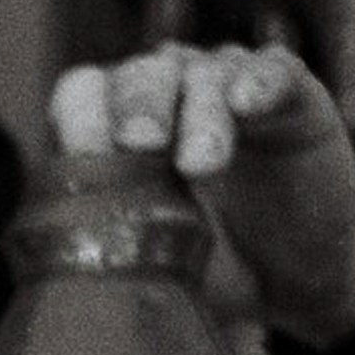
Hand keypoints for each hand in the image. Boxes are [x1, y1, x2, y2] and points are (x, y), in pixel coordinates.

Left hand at [47, 43, 354, 343]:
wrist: (292, 283)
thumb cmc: (205, 270)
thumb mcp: (148, 267)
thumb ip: (109, 243)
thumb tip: (59, 254)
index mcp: (120, 132)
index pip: (85, 94)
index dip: (82, 114)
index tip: (84, 153)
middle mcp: (172, 99)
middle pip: (141, 76)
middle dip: (138, 106)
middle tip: (141, 144)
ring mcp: (232, 92)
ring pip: (204, 74)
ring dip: (200, 113)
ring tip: (202, 164)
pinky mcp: (294, 98)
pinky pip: (275, 71)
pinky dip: (259, 81)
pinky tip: (248, 105)